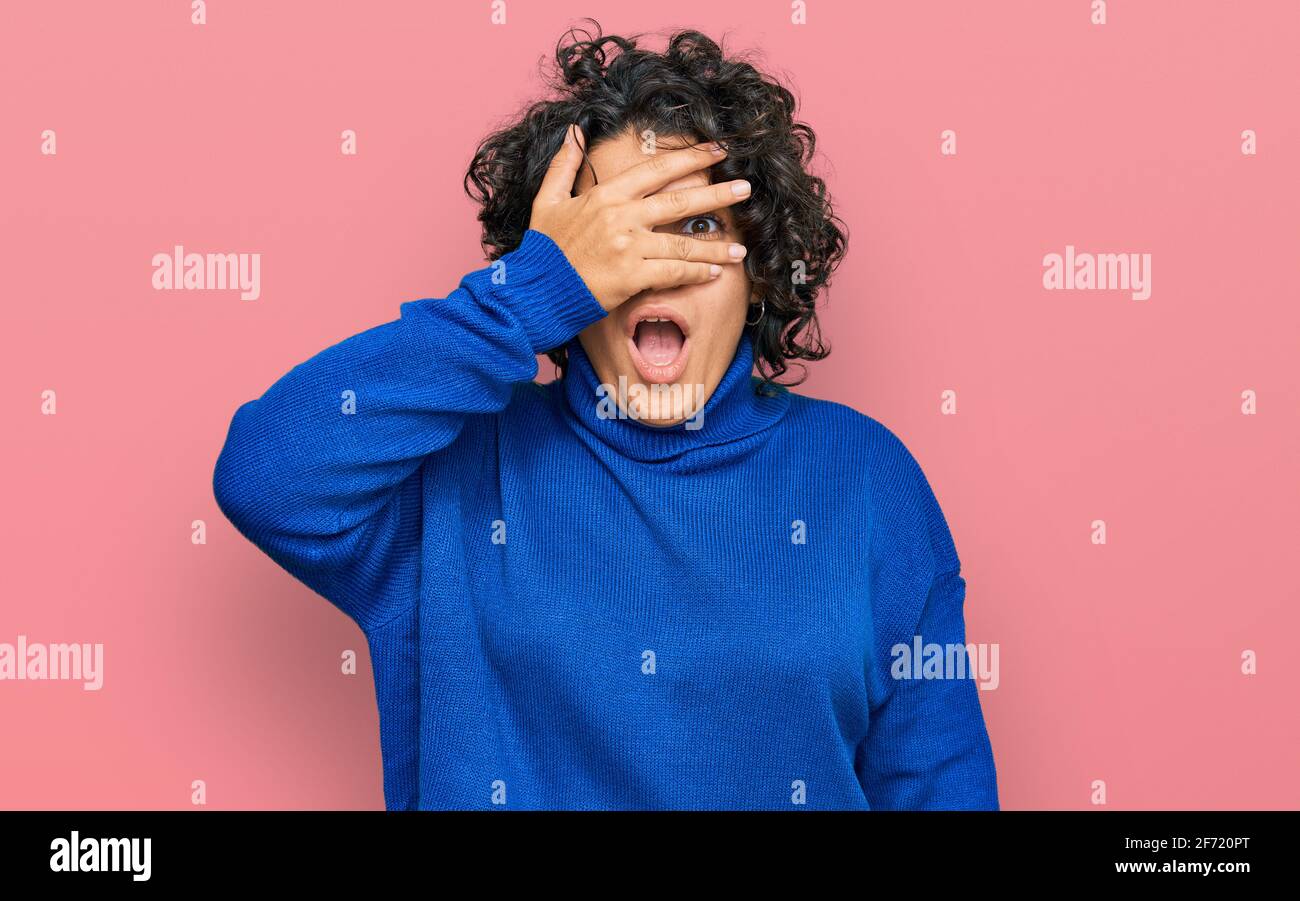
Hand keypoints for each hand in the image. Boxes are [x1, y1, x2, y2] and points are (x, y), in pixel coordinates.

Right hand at [528, 124, 750, 311]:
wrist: (534, 291)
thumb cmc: (543, 250)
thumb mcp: (546, 201)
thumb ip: (564, 165)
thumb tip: (575, 130)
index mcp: (606, 195)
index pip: (657, 170)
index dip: (691, 159)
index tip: (717, 151)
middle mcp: (621, 217)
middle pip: (679, 201)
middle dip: (717, 194)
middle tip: (745, 188)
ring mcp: (628, 247)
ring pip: (682, 242)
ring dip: (714, 246)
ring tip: (740, 248)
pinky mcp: (632, 277)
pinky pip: (673, 272)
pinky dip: (696, 273)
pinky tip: (714, 273)